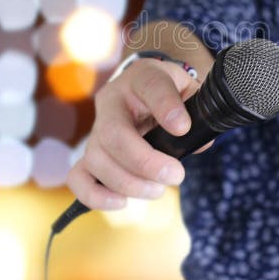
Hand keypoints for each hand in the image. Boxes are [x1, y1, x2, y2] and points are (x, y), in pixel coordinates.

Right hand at [67, 58, 207, 209]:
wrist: (146, 90)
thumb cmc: (170, 91)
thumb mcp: (189, 90)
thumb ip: (198, 113)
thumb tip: (199, 143)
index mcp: (142, 77)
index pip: (150, 86)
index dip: (166, 108)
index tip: (183, 128)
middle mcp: (112, 100)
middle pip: (113, 133)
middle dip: (145, 162)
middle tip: (175, 175)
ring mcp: (97, 128)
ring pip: (96, 159)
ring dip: (128, 183)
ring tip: (158, 189)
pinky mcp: (89, 154)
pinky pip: (79, 178)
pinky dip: (96, 196)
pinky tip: (121, 202)